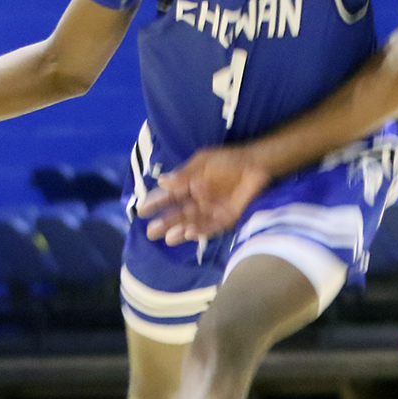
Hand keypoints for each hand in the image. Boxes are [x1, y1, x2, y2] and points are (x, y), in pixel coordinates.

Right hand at [140, 146, 271, 244]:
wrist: (255, 165)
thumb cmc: (228, 161)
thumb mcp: (203, 163)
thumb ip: (184, 174)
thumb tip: (161, 181)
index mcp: (189, 185)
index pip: (169, 196)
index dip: (156, 203)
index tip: (141, 210)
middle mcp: (197, 201)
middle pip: (178, 214)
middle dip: (164, 223)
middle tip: (151, 232)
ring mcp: (211, 211)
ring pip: (191, 224)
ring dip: (179, 231)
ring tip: (168, 238)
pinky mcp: (225, 219)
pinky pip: (211, 228)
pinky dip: (200, 232)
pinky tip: (189, 234)